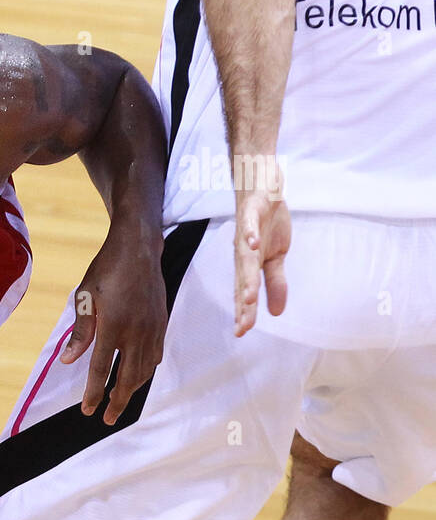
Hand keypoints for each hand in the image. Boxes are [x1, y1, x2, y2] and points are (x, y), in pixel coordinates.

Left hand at [60, 226, 166, 424]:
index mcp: (113, 326)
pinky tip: (138, 376)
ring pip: (144, 369)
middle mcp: (136, 332)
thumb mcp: (85, 298)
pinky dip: (146, 371)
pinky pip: (155, 355)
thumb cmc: (106, 271)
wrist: (138, 249)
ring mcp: (152, 329)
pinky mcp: (162, 323)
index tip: (88, 410)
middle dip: (117, 401)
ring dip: (132, 389)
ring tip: (120, 402)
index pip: (100, 369)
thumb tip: (68, 361)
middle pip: (127, 377)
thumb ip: (79, 332)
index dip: (94, 392)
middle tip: (107, 419)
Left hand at [234, 177, 290, 336]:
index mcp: (250, 263)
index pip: (245, 291)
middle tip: (242, 326)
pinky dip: (251, 233)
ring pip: (245, 257)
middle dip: (243, 304)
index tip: (241, 333)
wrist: (261, 187)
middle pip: (243, 280)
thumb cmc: (267, 224)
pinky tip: (252, 244)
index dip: (243, 311)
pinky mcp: (252, 212)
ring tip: (249, 297)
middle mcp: (244, 251)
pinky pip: (250, 224)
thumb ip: (275, 282)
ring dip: (247, 277)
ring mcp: (247, 232)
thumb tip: (277, 312)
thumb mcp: (276, 256)